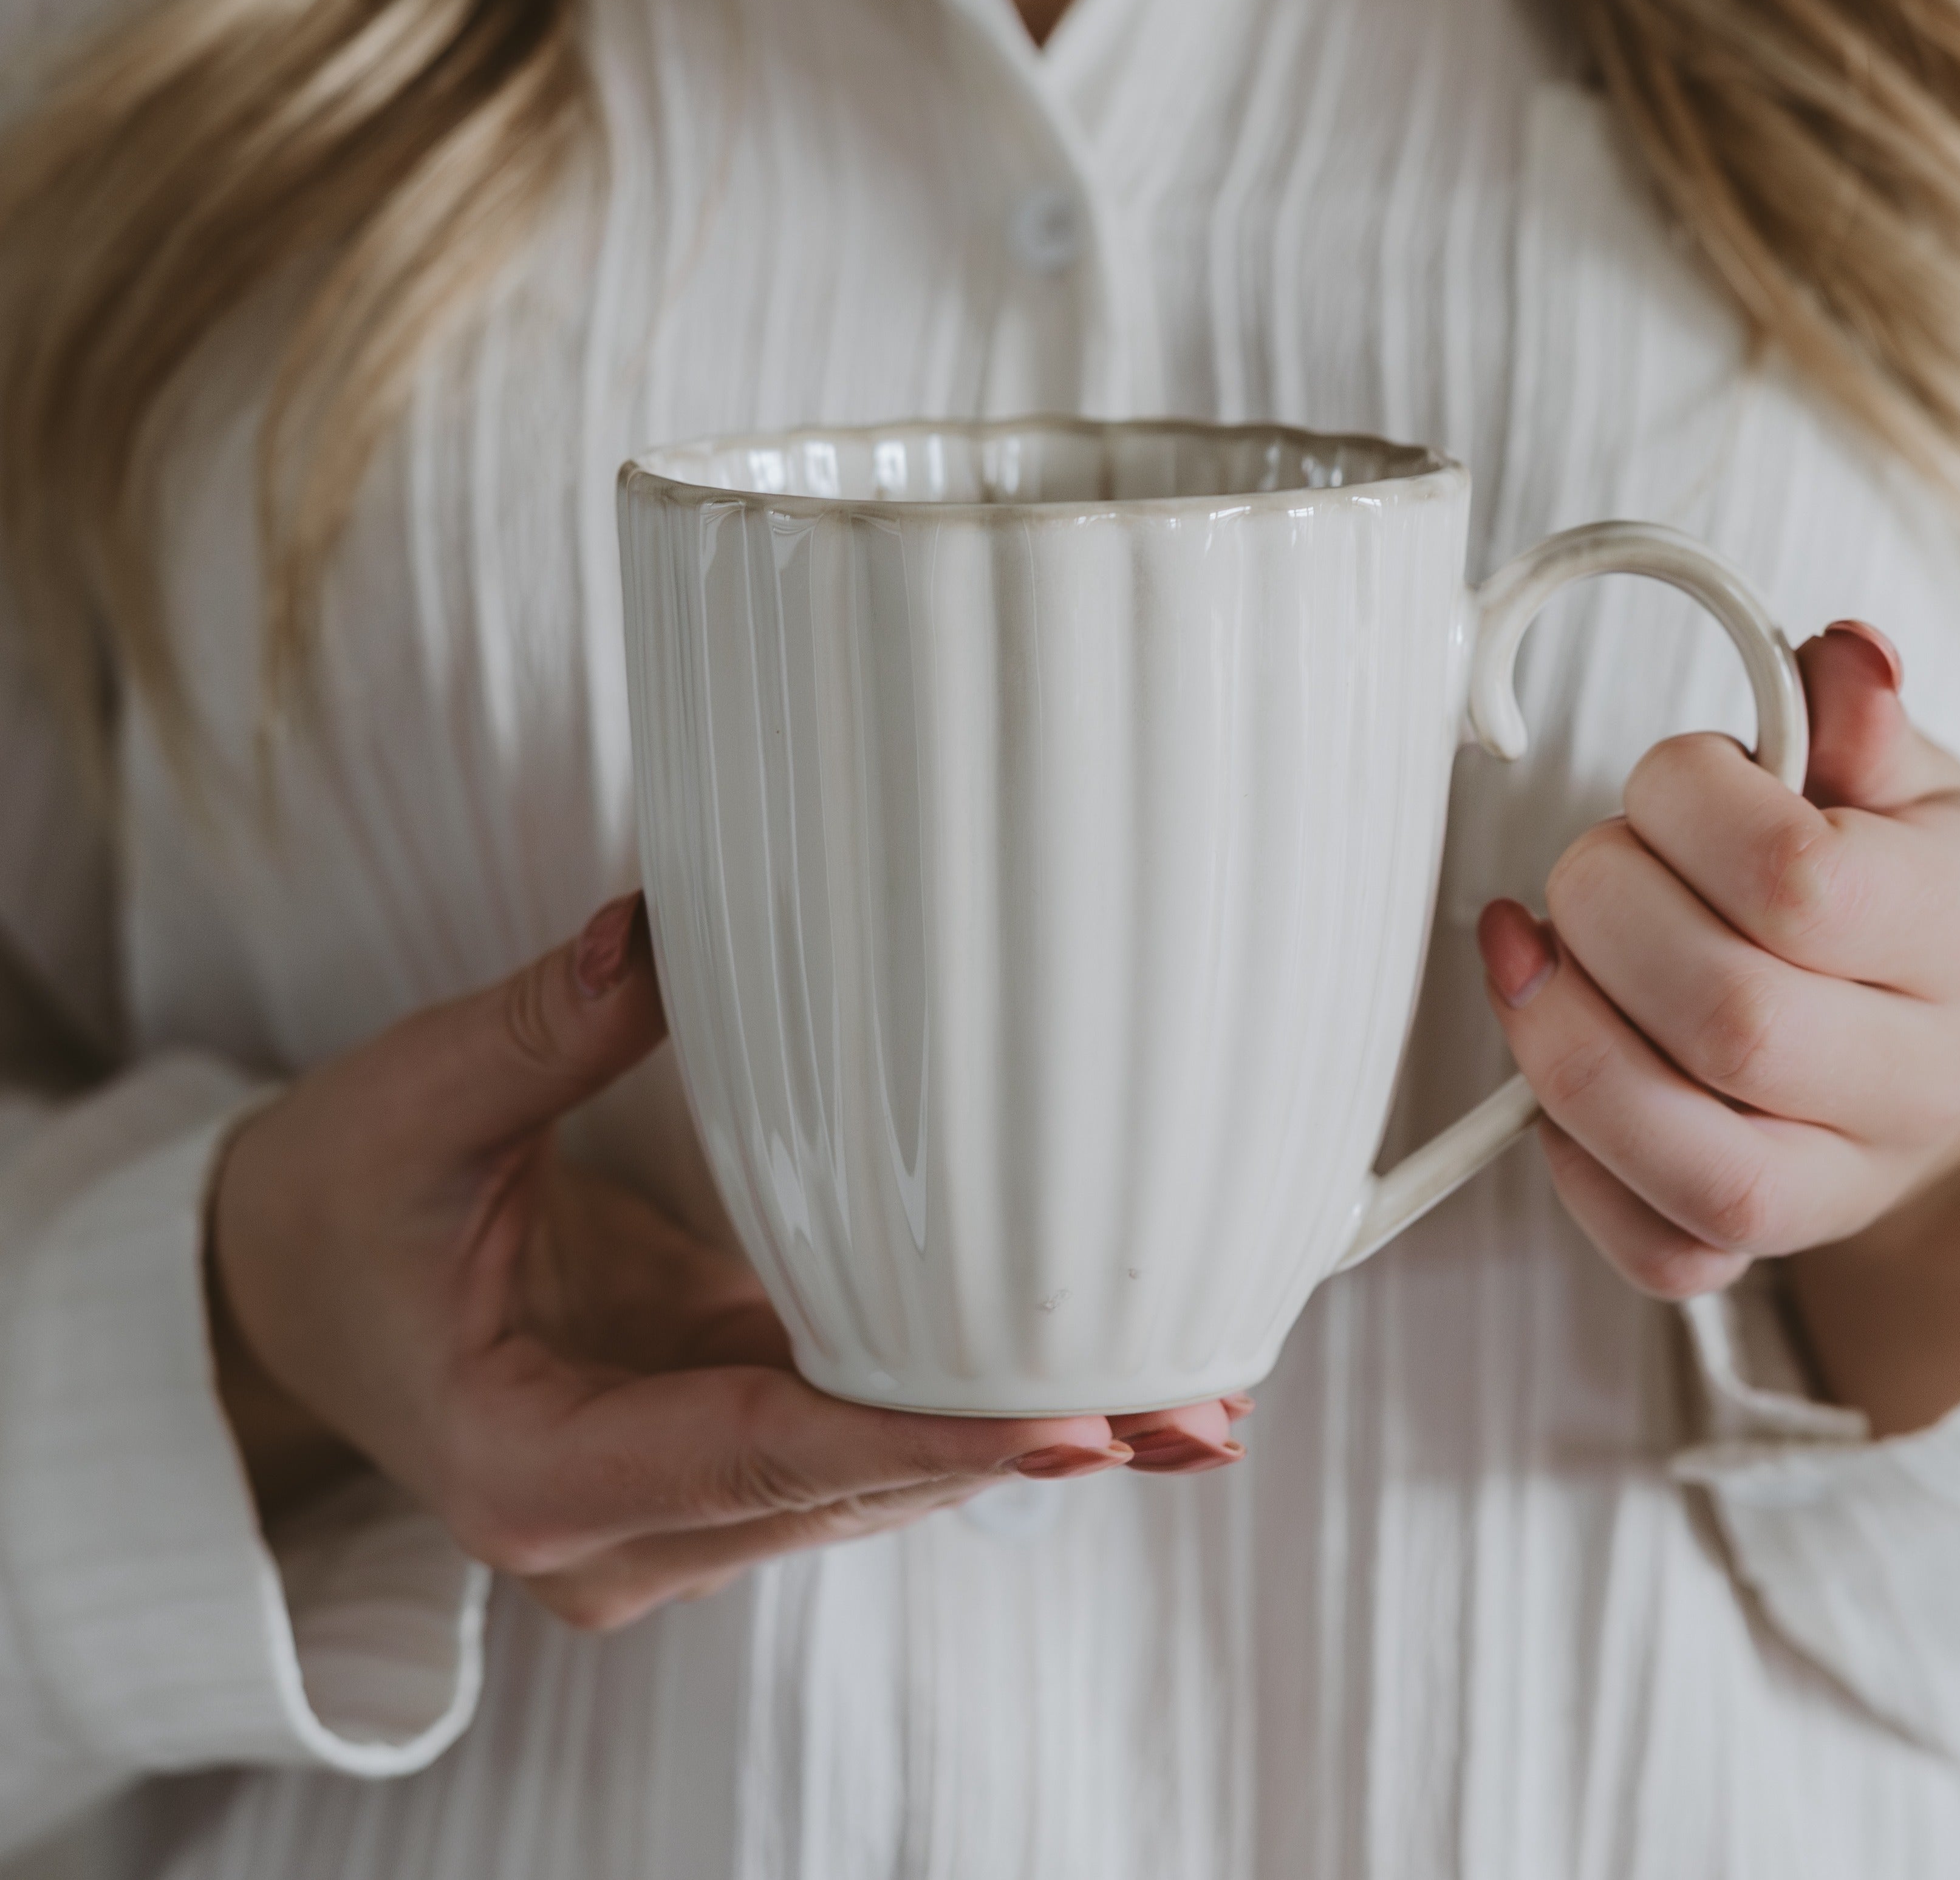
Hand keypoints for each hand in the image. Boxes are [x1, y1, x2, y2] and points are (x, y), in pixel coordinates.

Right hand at [211, 895, 1246, 1631]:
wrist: (277, 1297)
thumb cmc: (330, 1211)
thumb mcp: (407, 1110)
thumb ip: (538, 1030)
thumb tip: (664, 925)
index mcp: (534, 1468)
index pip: (758, 1453)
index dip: (920, 1440)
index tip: (1072, 1431)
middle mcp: (620, 1525)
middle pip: (847, 1484)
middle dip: (1018, 1449)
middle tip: (1190, 1409)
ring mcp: (671, 1504)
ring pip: (868, 1476)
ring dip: (1016, 1438)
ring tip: (1187, 1404)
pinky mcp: (708, 1449)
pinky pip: (852, 1435)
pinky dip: (958, 1410)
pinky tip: (1082, 1386)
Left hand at [1476, 623, 1959, 1433]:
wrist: (1954, 1051)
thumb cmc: (1904, 897)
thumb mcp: (1910, 789)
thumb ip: (1855, 723)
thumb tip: (1837, 657)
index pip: (1795, 882)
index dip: (1684, 807)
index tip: (1668, 781)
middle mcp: (1915, 1078)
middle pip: (1724, 1015)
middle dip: (1603, 910)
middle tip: (1595, 862)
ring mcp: (1839, 1184)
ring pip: (1678, 1149)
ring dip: (1557, 1030)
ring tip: (1528, 948)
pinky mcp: (1758, 1245)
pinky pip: (1655, 1248)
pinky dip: (1572, 1156)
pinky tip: (1555, 1058)